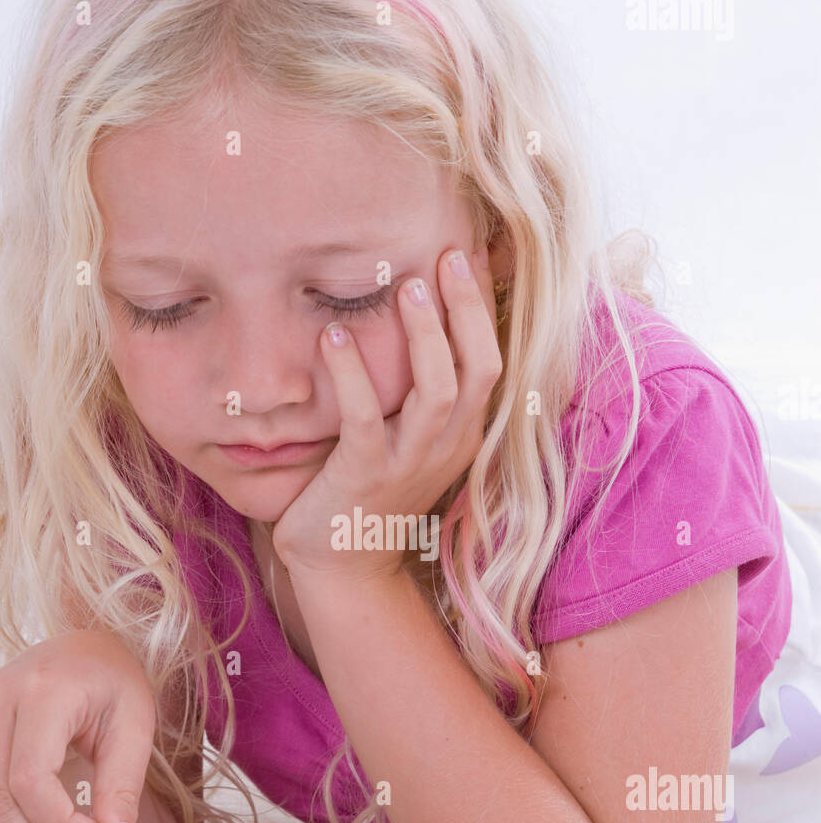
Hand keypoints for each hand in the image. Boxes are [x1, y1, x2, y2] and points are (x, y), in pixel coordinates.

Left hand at [271, 245, 502, 580]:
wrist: (343, 568)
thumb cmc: (367, 496)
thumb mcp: (405, 441)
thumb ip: (415, 394)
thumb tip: (411, 323)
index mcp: (462, 434)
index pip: (490, 360)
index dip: (483, 308)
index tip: (470, 254)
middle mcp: (448, 446)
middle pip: (480, 367)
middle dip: (468, 309)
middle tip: (447, 255)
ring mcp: (411, 463)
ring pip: (439, 390)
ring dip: (426, 335)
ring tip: (407, 286)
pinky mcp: (366, 475)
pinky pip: (365, 419)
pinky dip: (351, 374)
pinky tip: (332, 337)